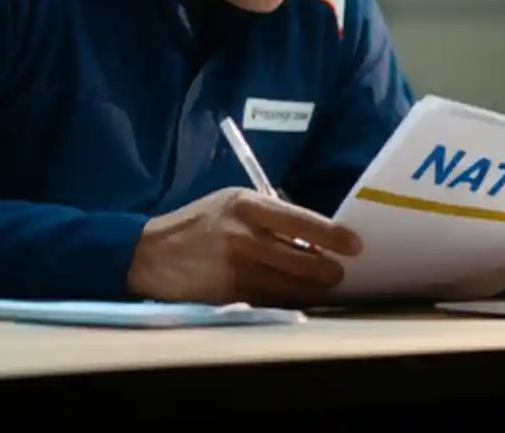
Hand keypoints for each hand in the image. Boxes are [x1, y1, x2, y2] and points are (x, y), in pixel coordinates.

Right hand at [125, 187, 362, 305]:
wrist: (150, 254)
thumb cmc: (198, 224)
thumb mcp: (230, 203)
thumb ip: (269, 215)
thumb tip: (314, 234)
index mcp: (246, 205)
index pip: (303, 222)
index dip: (334, 236)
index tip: (355, 245)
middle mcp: (244, 236)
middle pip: (305, 260)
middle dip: (328, 270)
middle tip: (337, 272)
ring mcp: (237, 269)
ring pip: (294, 286)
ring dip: (313, 289)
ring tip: (321, 287)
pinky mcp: (231, 296)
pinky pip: (274, 302)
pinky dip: (290, 301)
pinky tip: (295, 298)